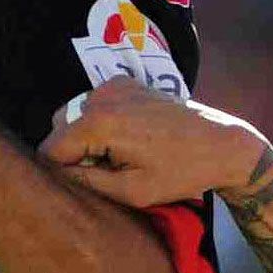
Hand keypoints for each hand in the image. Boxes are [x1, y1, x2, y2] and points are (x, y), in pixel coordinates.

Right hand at [39, 77, 264, 207]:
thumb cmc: (181, 172)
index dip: (60, 172)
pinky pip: (95, 105)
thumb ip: (86, 182)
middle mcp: (102, 96)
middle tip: (106, 173)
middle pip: (60, 129)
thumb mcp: (132, 191)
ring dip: (86, 139)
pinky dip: (101, 123)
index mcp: (100, 123)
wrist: (220, 143)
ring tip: (119, 158)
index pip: (51, 149)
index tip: (84, 185)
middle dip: (72, 154)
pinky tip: (128, 140)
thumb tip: (56, 176)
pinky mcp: (126, 82)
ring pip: (75, 117)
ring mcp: (115, 85)